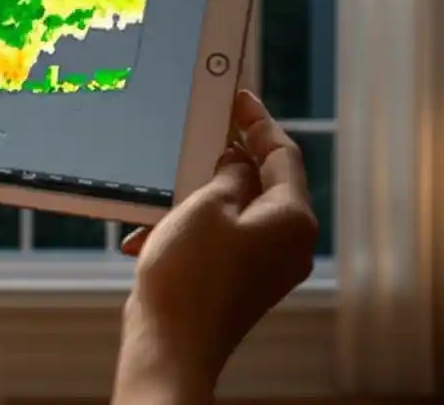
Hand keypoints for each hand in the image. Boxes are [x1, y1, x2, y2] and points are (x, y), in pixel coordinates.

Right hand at [113, 91, 317, 403]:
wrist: (170, 345)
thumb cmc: (190, 276)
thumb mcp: (207, 204)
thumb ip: (228, 174)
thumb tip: (237, 163)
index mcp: (292, 219)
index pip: (283, 154)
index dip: (259, 121)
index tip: (238, 98)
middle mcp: (288, 243)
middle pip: (262, 182)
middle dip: (224, 160)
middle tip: (198, 134)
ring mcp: (265, 267)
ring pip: (235, 211)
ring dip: (197, 197)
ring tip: (164, 193)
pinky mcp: (238, 283)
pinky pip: (219, 239)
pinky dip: (188, 229)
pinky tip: (151, 235)